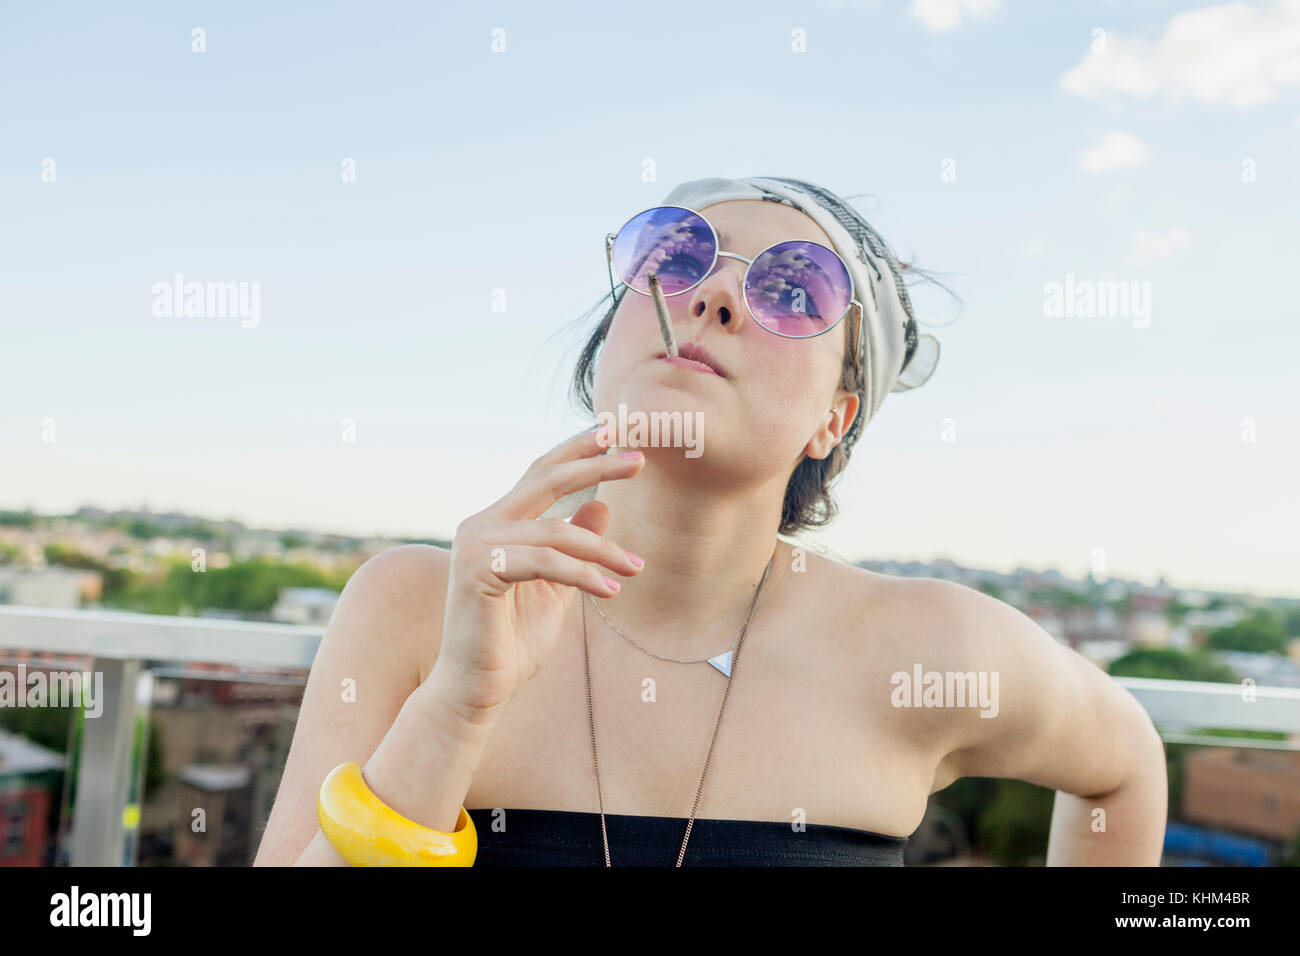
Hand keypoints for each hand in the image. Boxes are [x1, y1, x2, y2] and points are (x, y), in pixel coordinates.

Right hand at [431, 427, 644, 719]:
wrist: (476, 689)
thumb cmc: (512, 641)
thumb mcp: (556, 587)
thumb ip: (574, 545)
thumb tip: (601, 504)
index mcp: (496, 522)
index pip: (541, 474)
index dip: (577, 451)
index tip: (616, 434)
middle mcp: (480, 524)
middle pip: (546, 480)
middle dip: (596, 467)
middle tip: (640, 461)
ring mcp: (474, 545)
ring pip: (555, 530)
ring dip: (603, 549)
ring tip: (637, 567)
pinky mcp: (477, 571)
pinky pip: (544, 562)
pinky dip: (583, 574)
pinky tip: (611, 590)